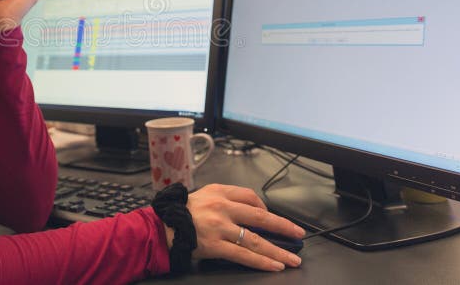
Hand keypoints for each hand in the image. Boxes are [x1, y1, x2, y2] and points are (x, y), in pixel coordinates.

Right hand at [164, 184, 304, 270]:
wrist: (160, 227)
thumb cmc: (180, 212)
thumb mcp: (203, 195)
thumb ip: (224, 198)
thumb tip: (250, 210)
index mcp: (219, 192)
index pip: (250, 196)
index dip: (265, 208)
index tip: (273, 218)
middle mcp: (222, 208)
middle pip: (260, 218)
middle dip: (283, 227)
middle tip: (298, 235)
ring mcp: (220, 228)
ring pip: (256, 240)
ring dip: (278, 251)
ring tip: (292, 259)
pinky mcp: (215, 246)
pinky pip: (244, 255)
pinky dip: (261, 262)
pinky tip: (274, 265)